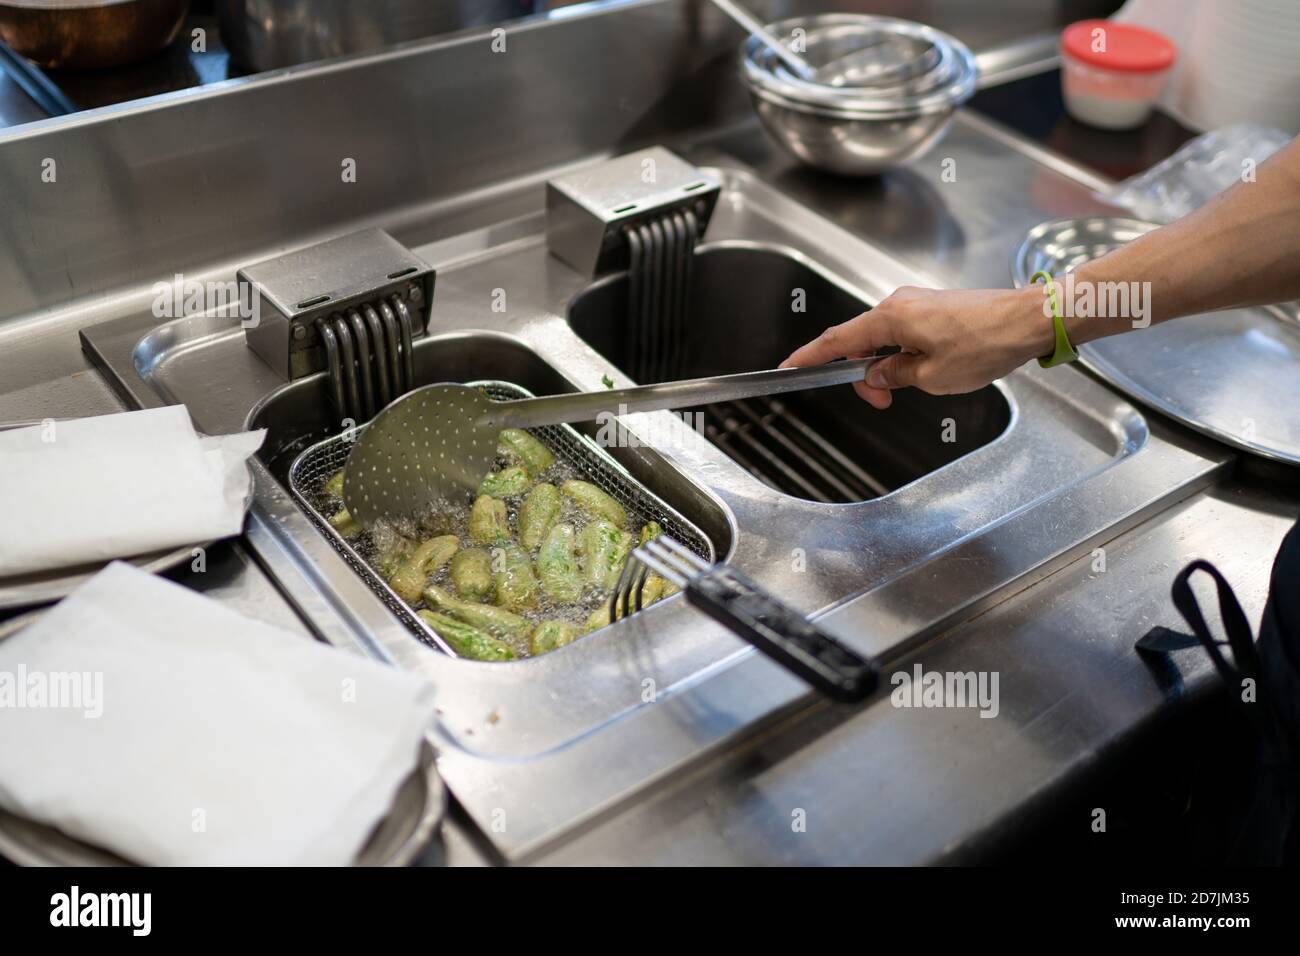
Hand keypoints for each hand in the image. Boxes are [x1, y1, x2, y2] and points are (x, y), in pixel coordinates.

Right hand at [780, 285, 1054, 408]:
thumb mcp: (932, 375)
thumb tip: (877, 375)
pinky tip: (919, 371)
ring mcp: (918, 303)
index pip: (837, 340)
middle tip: (881, 401)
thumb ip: (894, 376)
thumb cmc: (985, 343)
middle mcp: (900, 304)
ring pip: (883, 337)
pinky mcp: (935, 308)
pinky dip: (901, 353)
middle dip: (862, 374)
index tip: (789, 367)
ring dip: (885, 365)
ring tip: (907, 389)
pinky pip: (903, 332)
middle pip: (860, 340)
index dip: (810, 356)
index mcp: (891, 318)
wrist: (1028, 320)